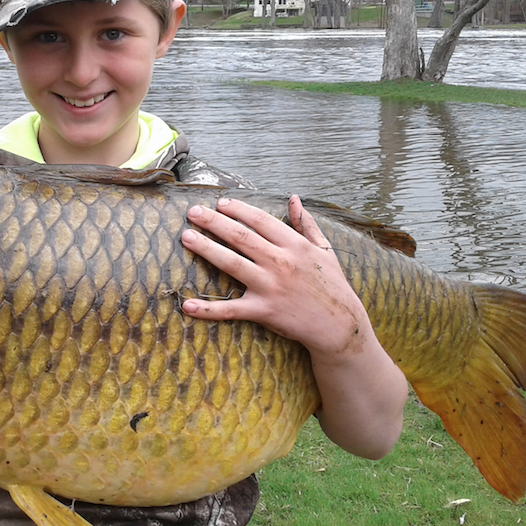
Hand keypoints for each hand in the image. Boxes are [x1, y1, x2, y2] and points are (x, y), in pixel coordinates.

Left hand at [181, 196, 406, 458]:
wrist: (340, 326)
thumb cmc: (332, 286)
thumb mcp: (325, 250)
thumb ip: (307, 224)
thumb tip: (294, 199)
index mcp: (295, 245)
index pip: (261, 220)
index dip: (238, 210)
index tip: (220, 203)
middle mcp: (281, 262)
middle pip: (241, 236)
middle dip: (214, 221)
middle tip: (192, 211)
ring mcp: (271, 286)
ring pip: (231, 263)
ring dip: (206, 248)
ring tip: (186, 236)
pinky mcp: (264, 311)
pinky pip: (231, 310)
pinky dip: (208, 309)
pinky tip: (187, 306)